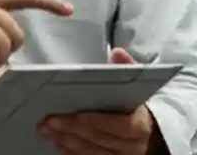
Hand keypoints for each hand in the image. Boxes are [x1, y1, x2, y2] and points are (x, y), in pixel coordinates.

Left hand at [37, 48, 163, 153]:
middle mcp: (132, 146)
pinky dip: (71, 152)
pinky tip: (57, 142)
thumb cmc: (135, 106)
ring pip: (91, 152)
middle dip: (71, 130)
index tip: (74, 115)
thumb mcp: (135, 87)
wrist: (151, 134)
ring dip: (66, 141)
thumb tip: (117, 52)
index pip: (117, 126)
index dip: (94, 121)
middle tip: (48, 120)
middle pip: (99, 139)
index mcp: (139, 125)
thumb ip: (127, 68)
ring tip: (46, 130)